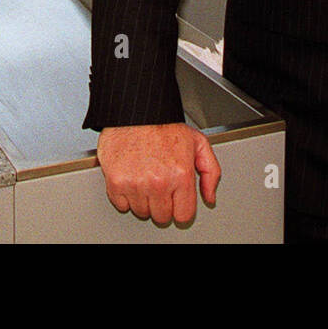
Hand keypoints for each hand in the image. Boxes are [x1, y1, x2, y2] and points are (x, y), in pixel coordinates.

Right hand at [96, 123, 220, 225]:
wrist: (136, 111)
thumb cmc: (164, 125)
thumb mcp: (198, 143)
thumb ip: (210, 172)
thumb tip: (209, 198)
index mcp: (181, 175)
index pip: (183, 215)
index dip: (180, 208)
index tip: (176, 200)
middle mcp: (159, 183)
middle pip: (162, 217)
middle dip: (162, 204)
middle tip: (160, 185)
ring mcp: (136, 184)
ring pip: (141, 212)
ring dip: (143, 200)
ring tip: (145, 178)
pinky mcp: (116, 182)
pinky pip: (121, 205)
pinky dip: (124, 196)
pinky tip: (131, 179)